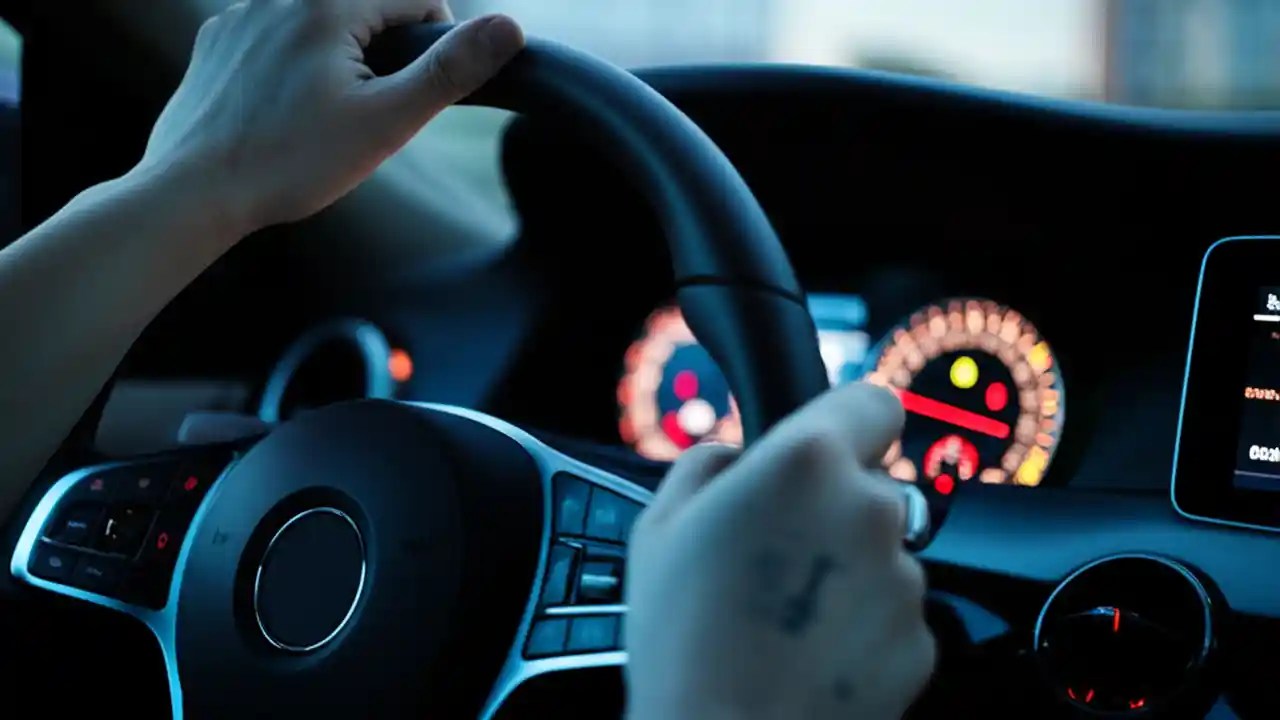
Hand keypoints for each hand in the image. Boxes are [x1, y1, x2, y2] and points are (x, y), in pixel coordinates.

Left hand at [141, 0, 522, 236]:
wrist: (194, 193)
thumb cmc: (290, 162)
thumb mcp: (388, 121)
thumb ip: (450, 70)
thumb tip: (508, 27)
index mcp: (329, 4)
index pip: (418, 0)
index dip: (430, 52)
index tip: (406, 98)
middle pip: (367, 13)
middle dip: (379, 60)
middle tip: (360, 118)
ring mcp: (242, 16)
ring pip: (321, 27)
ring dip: (336, 64)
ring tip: (317, 122)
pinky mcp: (217, 42)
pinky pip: (275, 41)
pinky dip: (290, 70)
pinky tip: (281, 115)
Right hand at [626, 382, 935, 719]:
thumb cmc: (683, 638)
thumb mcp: (660, 524)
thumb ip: (708, 463)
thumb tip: (734, 456)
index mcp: (807, 463)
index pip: (873, 403)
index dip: (849, 424)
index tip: (828, 449)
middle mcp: (870, 510)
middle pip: (872, 486)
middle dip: (834, 511)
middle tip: (778, 556)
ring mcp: (903, 579)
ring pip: (883, 553)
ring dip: (849, 572)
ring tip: (788, 616)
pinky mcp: (921, 640)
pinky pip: (892, 613)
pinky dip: (863, 626)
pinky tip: (811, 652)